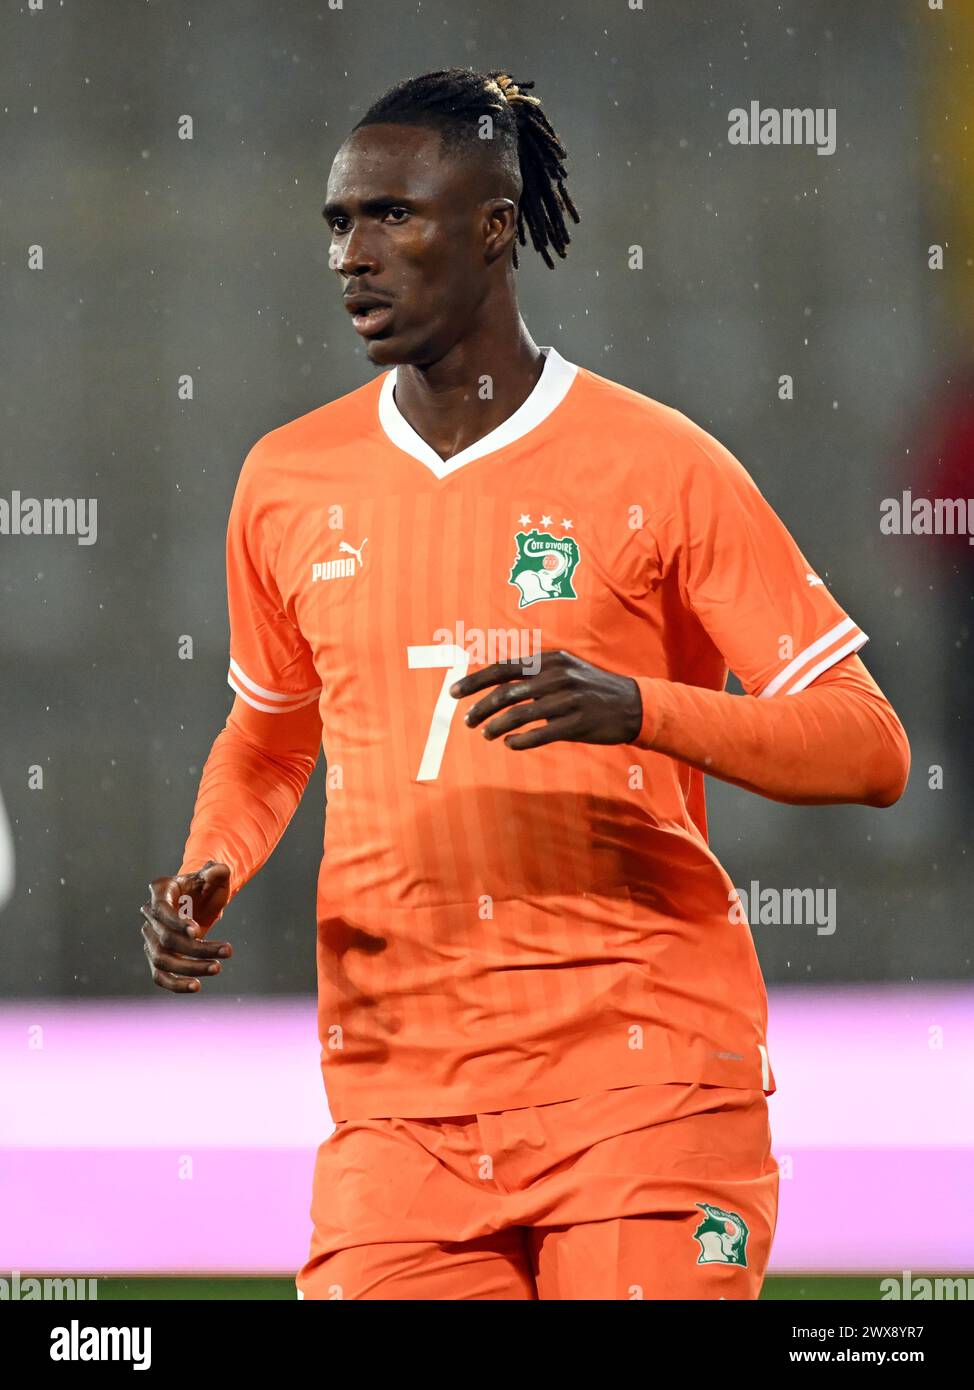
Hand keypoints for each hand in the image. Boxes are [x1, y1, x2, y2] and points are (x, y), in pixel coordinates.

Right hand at [140, 861, 231, 993]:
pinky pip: (159, 976)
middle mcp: (150, 915)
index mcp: (161, 891)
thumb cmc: (206, 884)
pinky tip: (196, 986)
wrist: (200, 898)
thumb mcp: (214, 874)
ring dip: (189, 967)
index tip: (197, 931)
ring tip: (217, 968)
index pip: (161, 910)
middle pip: (165, 939)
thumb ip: (216, 871)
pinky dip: (175, 984)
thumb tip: (218, 870)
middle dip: (196, 948)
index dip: (176, 922)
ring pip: (162, 960)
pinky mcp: (158, 957)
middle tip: (228, 951)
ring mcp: (151, 938)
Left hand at [450, 649, 642, 749]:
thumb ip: (534, 674)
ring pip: (521, 714)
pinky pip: (541, 734)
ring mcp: (569, 700)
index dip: (476, 680)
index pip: (504, 667)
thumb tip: (496, 685)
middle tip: (466, 721)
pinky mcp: (578, 723)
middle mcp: (558, 676)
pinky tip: (509, 744)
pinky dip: (521, 740)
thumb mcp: (564, 670)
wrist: (632, 705)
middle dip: (481, 707)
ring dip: (497, 725)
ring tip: (485, 734)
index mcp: (551, 660)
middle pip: (507, 691)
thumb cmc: (590, 689)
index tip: (454, 693)